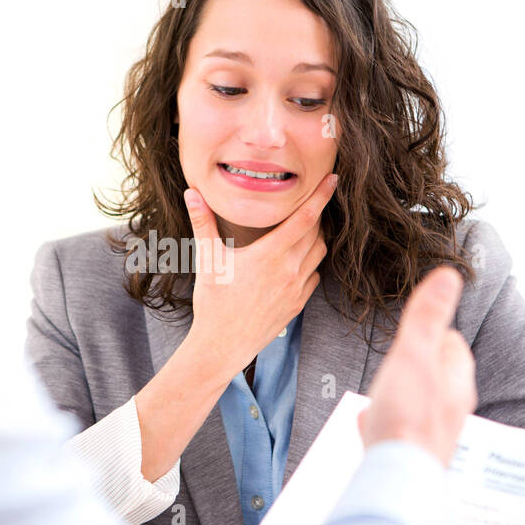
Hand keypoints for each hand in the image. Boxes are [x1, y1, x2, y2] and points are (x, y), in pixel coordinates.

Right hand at [182, 174, 336, 381]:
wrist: (222, 345)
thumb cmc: (213, 302)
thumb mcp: (207, 259)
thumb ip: (203, 223)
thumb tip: (192, 193)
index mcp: (269, 254)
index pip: (305, 218)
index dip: (321, 196)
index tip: (332, 179)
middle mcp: (289, 270)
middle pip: (316, 232)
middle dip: (315, 214)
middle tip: (308, 201)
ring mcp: (297, 289)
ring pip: (318, 253)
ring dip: (315, 238)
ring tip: (303, 228)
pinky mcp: (298, 304)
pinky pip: (314, 276)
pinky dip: (311, 263)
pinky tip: (296, 260)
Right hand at [358, 266, 475, 464]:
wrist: (394, 477)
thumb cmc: (406, 416)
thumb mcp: (415, 354)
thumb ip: (427, 316)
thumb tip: (450, 275)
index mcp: (457, 382)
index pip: (453, 344)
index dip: (432, 333)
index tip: (413, 331)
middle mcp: (451, 410)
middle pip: (436, 375)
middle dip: (416, 364)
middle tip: (395, 360)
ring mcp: (433, 433)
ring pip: (419, 403)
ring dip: (402, 394)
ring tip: (382, 390)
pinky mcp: (413, 454)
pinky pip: (401, 429)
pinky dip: (389, 421)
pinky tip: (372, 422)